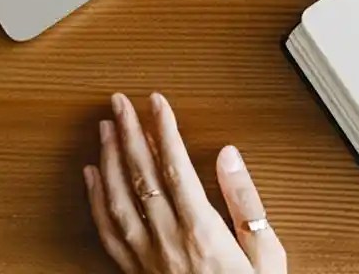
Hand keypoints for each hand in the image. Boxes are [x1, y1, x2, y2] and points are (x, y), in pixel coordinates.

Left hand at [83, 93, 287, 272]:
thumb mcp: (267, 253)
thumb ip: (246, 201)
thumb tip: (228, 155)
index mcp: (202, 232)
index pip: (175, 167)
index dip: (164, 129)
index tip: (157, 102)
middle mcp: (167, 241)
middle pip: (141, 176)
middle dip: (129, 133)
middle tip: (119, 102)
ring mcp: (146, 258)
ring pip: (117, 199)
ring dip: (109, 159)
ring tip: (105, 128)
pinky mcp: (135, 272)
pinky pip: (107, 231)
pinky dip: (95, 199)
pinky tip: (91, 176)